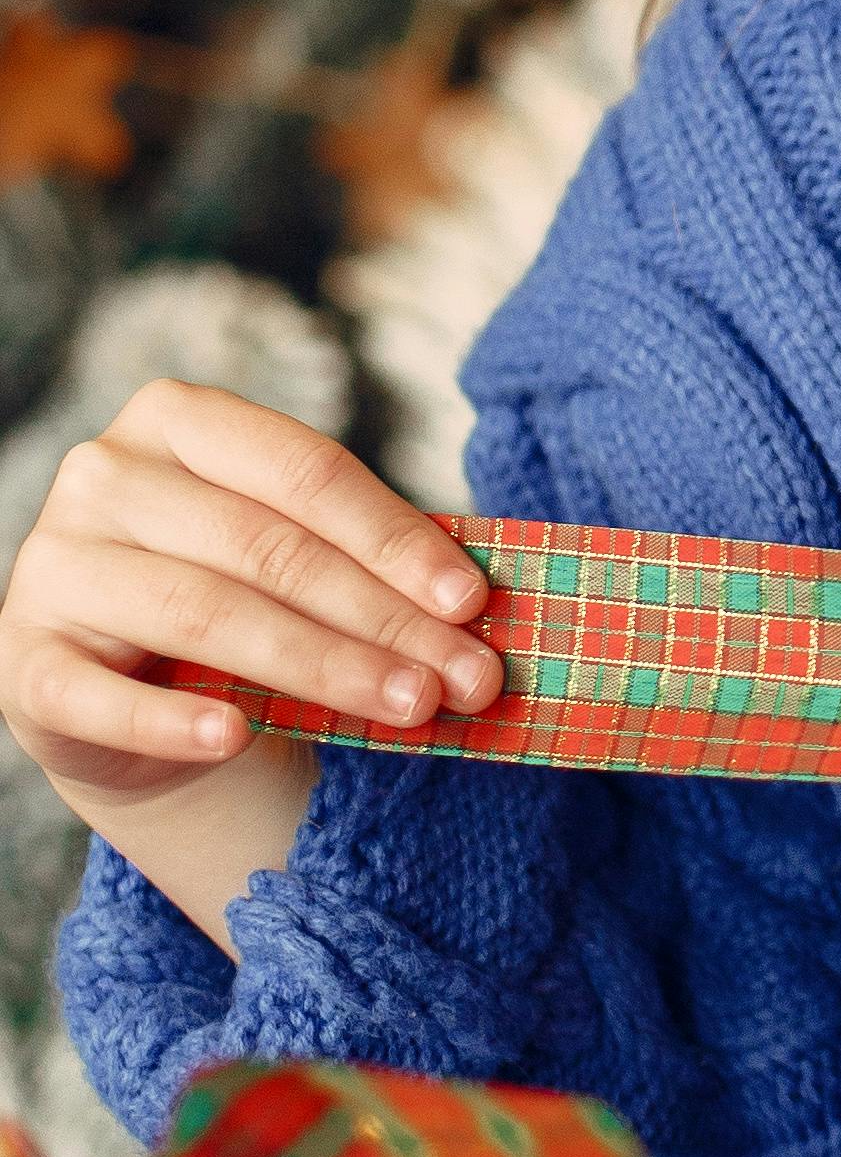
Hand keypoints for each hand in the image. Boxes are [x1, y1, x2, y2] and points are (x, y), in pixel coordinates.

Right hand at [0, 379, 498, 806]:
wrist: (143, 704)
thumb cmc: (245, 607)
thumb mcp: (301, 561)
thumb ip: (369, 563)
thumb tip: (479, 608)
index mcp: (178, 420)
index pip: (304, 470)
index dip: (394, 536)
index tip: (473, 601)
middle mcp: (103, 477)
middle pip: (266, 547)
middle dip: (380, 617)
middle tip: (464, 679)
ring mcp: (53, 568)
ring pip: (203, 614)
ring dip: (318, 666)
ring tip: (405, 709)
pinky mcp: (25, 663)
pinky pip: (100, 694)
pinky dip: (169, 719)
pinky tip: (234, 736)